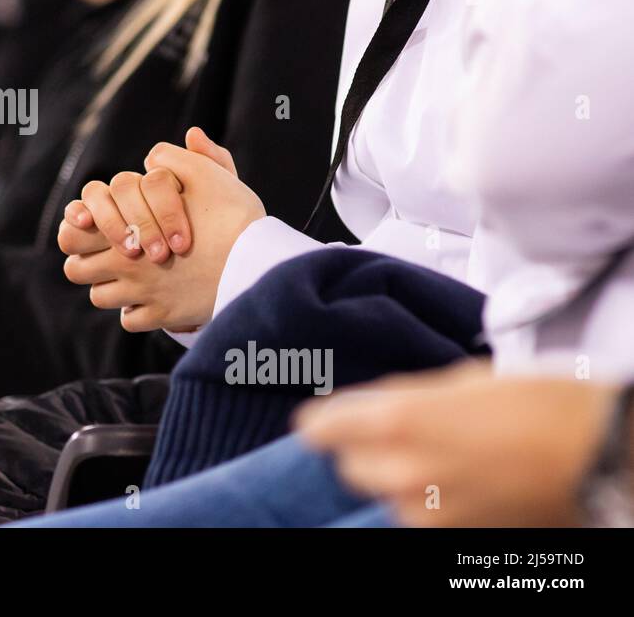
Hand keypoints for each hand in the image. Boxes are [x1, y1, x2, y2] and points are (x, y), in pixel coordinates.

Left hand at [61, 129, 263, 331]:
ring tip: (129, 275)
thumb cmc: (232, 215)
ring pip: (99, 297)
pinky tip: (151, 297)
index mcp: (126, 227)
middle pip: (76, 269)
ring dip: (109, 286)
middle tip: (106, 251)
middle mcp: (126, 264)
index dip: (76, 225)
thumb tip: (152, 156)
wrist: (259, 263)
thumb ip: (173, 158)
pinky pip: (130, 320)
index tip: (88, 223)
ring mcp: (143, 293)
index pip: (72, 231)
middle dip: (85, 258)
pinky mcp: (163, 316)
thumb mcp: (206, 174)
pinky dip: (135, 311)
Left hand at [296, 361, 619, 526]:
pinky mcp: (453, 540)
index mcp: (397, 421)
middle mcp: (401, 472)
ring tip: (448, 459)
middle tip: (402, 435)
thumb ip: (405, 397)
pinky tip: (465, 483)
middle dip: (365, 450)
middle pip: (348, 466)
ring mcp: (426, 513)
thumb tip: (373, 408)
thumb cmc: (540, 404)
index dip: (325, 421)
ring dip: (401, 480)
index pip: (318, 428)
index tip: (327, 419)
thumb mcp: (462, 380)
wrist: (602, 453)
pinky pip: (420, 518)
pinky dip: (431, 504)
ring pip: (385, 496)